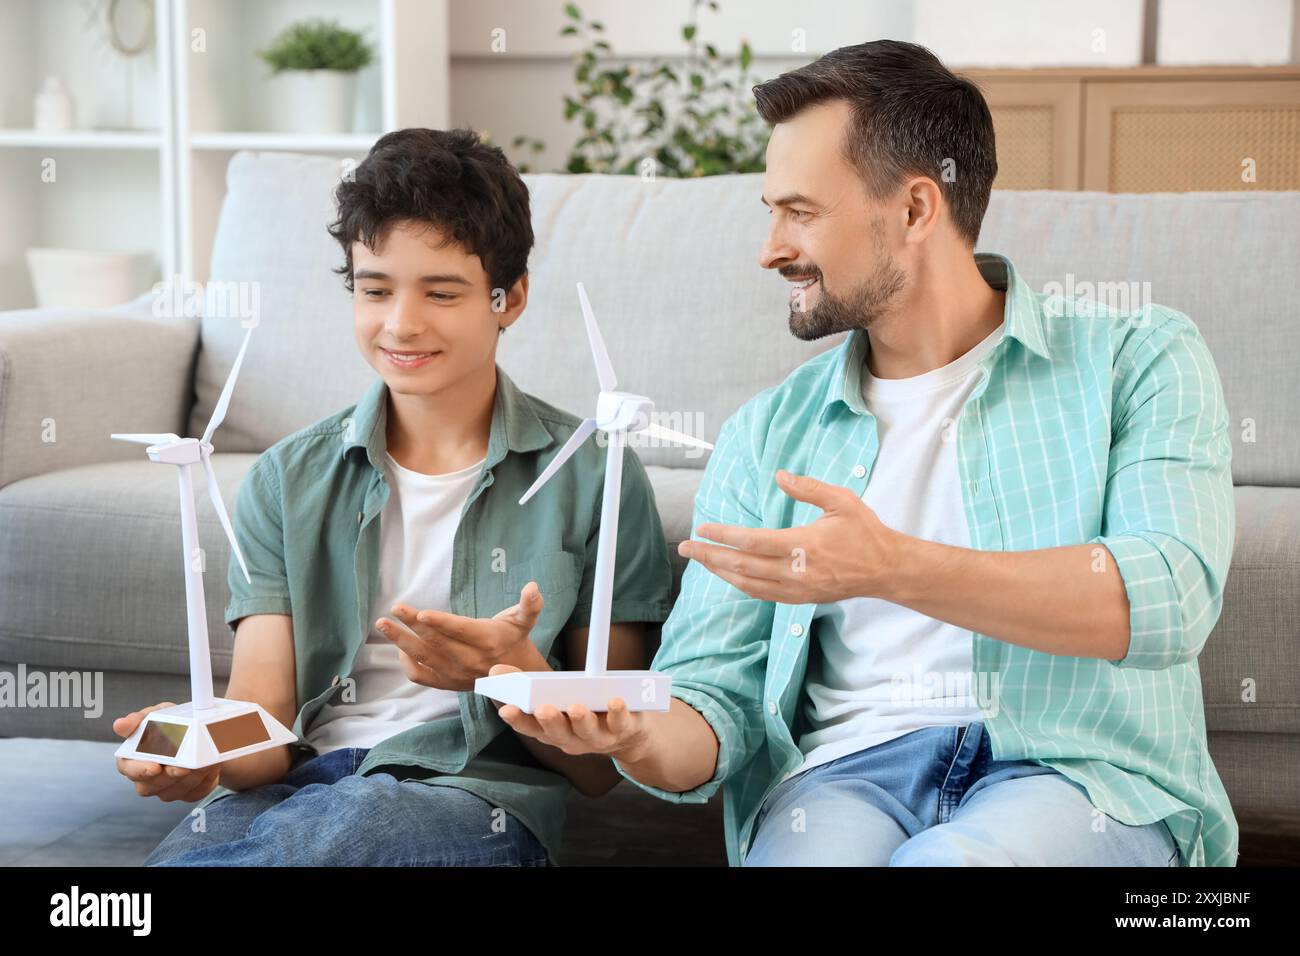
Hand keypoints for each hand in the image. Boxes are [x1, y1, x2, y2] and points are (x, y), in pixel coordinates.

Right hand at [113, 702, 221, 802]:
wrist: (200, 731)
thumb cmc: (170, 723)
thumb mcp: (156, 714)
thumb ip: (138, 720)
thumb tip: (119, 725)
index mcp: (133, 758)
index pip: (128, 769)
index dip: (140, 770)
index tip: (154, 767)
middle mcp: (146, 778)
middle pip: (150, 786)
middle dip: (168, 777)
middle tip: (183, 767)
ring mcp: (166, 788)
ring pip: (173, 792)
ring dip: (189, 778)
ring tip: (201, 763)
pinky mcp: (187, 793)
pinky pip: (194, 793)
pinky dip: (204, 781)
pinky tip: (210, 768)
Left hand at [377, 581, 549, 690]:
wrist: (514, 677)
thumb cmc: (514, 639)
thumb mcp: (524, 621)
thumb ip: (530, 605)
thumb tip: (534, 586)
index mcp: (487, 640)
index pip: (460, 630)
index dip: (440, 622)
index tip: (421, 612)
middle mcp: (469, 660)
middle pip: (436, 642)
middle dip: (412, 624)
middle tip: (394, 608)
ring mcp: (455, 674)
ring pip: (424, 658)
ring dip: (401, 641)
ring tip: (383, 624)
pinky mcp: (446, 683)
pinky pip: (421, 676)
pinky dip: (407, 662)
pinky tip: (400, 646)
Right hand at [489, 664, 652, 761]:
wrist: (627, 734)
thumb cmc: (582, 710)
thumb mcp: (555, 698)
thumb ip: (526, 684)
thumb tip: (495, 669)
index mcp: (552, 731)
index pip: (531, 728)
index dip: (518, 720)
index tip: (506, 709)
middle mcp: (572, 738)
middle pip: (558, 733)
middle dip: (550, 721)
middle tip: (542, 708)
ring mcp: (598, 736)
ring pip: (587, 731)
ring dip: (581, 720)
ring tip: (575, 707)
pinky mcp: (624, 728)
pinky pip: (620, 722)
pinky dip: (617, 712)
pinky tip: (615, 700)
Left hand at [677, 469, 904, 603]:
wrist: (886, 570)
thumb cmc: (865, 532)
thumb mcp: (842, 500)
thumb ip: (808, 488)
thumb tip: (779, 475)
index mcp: (803, 546)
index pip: (752, 542)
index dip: (724, 535)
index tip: (703, 527)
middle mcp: (796, 572)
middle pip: (741, 566)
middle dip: (709, 556)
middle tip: (685, 546)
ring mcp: (797, 589)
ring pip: (747, 584)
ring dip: (719, 572)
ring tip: (700, 559)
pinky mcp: (800, 599)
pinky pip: (761, 594)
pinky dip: (740, 584)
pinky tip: (727, 576)